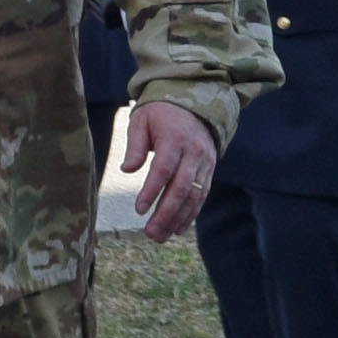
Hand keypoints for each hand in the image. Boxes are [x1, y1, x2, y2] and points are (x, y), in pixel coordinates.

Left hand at [120, 99, 217, 243]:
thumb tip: (127, 170)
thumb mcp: (141, 120)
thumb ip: (135, 145)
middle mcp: (194, 152)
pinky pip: (202, 195)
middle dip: (166, 213)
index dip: (152, 191)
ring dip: (178, 219)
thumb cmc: (160, 112)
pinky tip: (178, 228)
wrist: (194, 101)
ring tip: (161, 236)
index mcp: (175, 138)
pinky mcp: (210, 169)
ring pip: (194, 196)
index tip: (139, 210)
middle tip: (151, 233)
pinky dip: (191, 213)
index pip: (163, 170)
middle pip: (181, 188)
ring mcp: (205, 162)